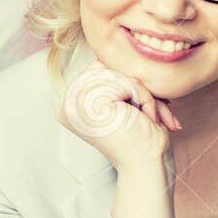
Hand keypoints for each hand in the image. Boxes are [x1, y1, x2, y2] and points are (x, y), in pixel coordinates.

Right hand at [57, 61, 179, 173]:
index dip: (127, 82)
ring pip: (118, 72)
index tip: (145, 107)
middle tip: (152, 112)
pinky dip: (145, 98)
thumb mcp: (122, 102)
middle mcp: (66, 103)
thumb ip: (113, 79)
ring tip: (150, 117)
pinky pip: (126, 82)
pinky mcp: (90, 103)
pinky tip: (147, 119)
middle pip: (106, 65)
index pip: (99, 68)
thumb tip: (124, 51)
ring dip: (143, 93)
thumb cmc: (142, 138)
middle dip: (136, 85)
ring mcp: (74, 103)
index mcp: (69, 104)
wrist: (148, 167)